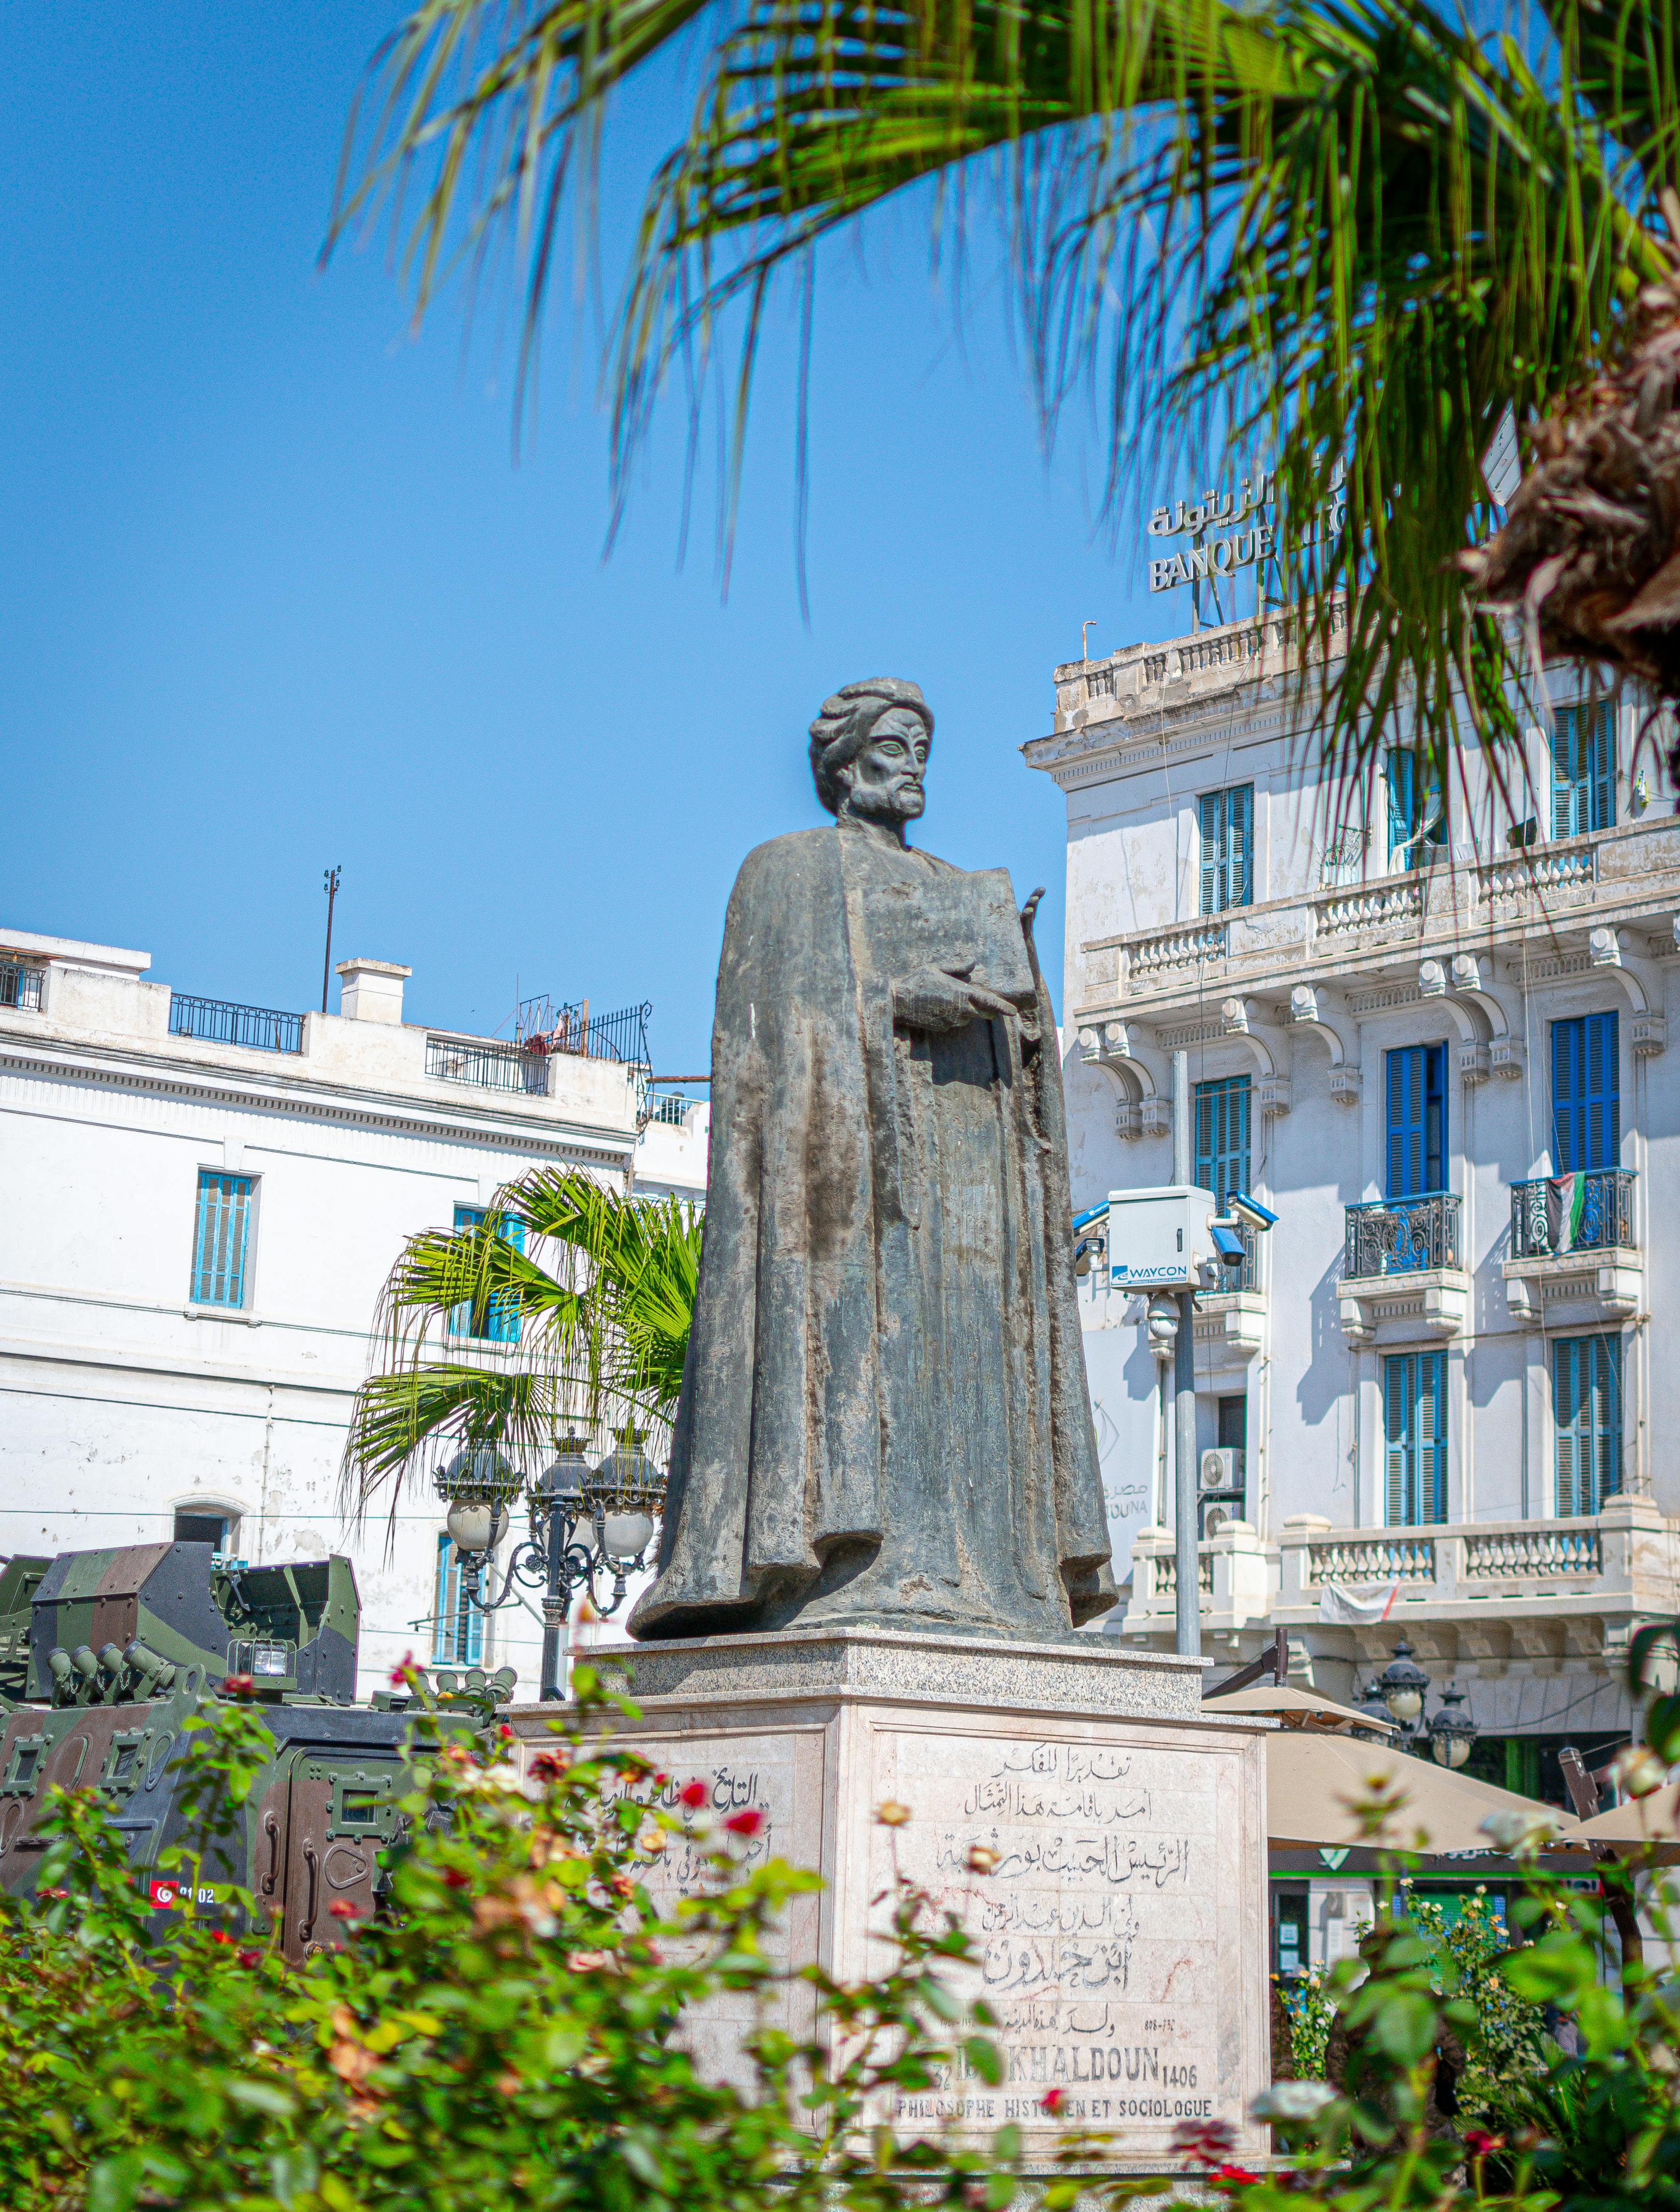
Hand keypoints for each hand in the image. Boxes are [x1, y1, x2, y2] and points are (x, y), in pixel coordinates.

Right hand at [892, 960, 1018, 1033]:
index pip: (988, 1002)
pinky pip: (953, 1022)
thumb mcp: (936, 968)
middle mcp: (959, 1010)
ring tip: (949, 999)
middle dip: (987, 1010)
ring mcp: (951, 1021)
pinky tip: (938, 1007)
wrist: (898, 1001)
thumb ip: (957, 967)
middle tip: (988, 1004)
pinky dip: (952, 1016)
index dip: (1003, 1007)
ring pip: (967, 1018)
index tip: (1014, 1012)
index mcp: (961, 993)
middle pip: (983, 1013)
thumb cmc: (917, 981)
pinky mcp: (942, 1028)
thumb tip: (973, 962)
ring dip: (966, 1011)